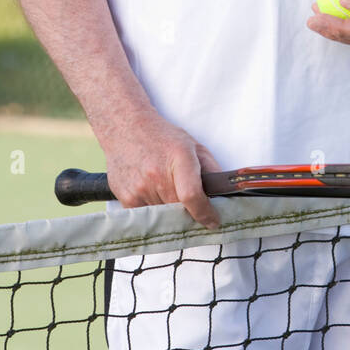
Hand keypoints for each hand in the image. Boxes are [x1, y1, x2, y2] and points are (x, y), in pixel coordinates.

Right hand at [102, 111, 222, 228]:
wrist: (124, 128)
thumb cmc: (163, 137)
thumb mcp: (193, 146)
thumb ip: (212, 171)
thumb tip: (224, 197)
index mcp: (179, 158)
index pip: (191, 195)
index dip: (204, 212)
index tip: (213, 221)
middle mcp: (156, 174)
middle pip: (180, 211)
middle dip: (190, 214)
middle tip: (193, 208)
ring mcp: (139, 188)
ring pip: (164, 217)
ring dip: (171, 213)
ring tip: (168, 193)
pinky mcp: (126, 198)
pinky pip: (148, 217)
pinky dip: (155, 212)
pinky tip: (154, 194)